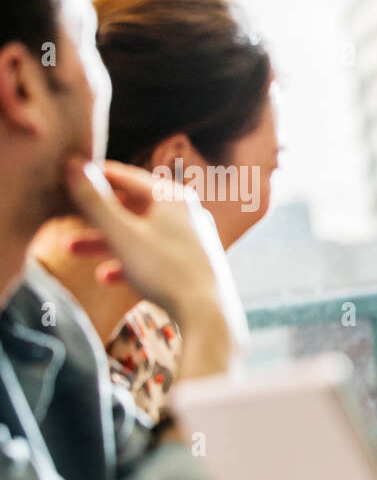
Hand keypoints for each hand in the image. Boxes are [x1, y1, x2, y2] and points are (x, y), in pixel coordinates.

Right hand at [62, 158, 244, 378]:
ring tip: (70, 250)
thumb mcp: (121, 234)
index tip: (67, 178)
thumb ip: (95, 200)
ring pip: (140, 233)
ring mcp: (192, 239)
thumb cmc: (165, 271)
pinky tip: (105, 277)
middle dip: (94, 215)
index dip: (94, 177)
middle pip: (132, 207)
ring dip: (105, 241)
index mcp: (172, 197)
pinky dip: (129, 262)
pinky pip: (155, 257)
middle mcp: (187, 212)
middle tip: (64, 217)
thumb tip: (74, 164)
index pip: (126, 176)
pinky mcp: (193, 263)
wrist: (208, 315)